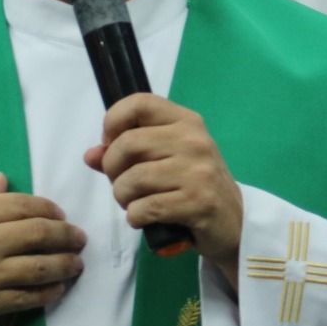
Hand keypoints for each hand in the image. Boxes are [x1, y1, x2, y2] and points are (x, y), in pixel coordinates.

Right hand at [0, 173, 86, 325]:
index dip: (51, 210)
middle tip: (79, 239)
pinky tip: (58, 289)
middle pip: (43, 234)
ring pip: (43, 267)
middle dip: (68, 236)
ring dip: (67, 265)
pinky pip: (29, 297)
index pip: (27, 205)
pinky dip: (50, 292)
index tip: (61, 216)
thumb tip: (3, 180)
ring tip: (76, 264)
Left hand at [83, 94, 242, 287]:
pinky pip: (145, 208)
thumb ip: (127, 153)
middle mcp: (193, 140)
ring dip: (123, 197)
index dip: (112, 122)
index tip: (111, 145)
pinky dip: (135, 217)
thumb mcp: (166, 160)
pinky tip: (144, 218)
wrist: (234, 221)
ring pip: (133, 179)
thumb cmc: (194, 185)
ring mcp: (198, 172)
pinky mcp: (198, 203)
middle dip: (112, 169)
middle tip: (121, 184)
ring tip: (134, 203)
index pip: (138, 103)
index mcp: (185, 121)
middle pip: (128, 144)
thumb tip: (92, 155)